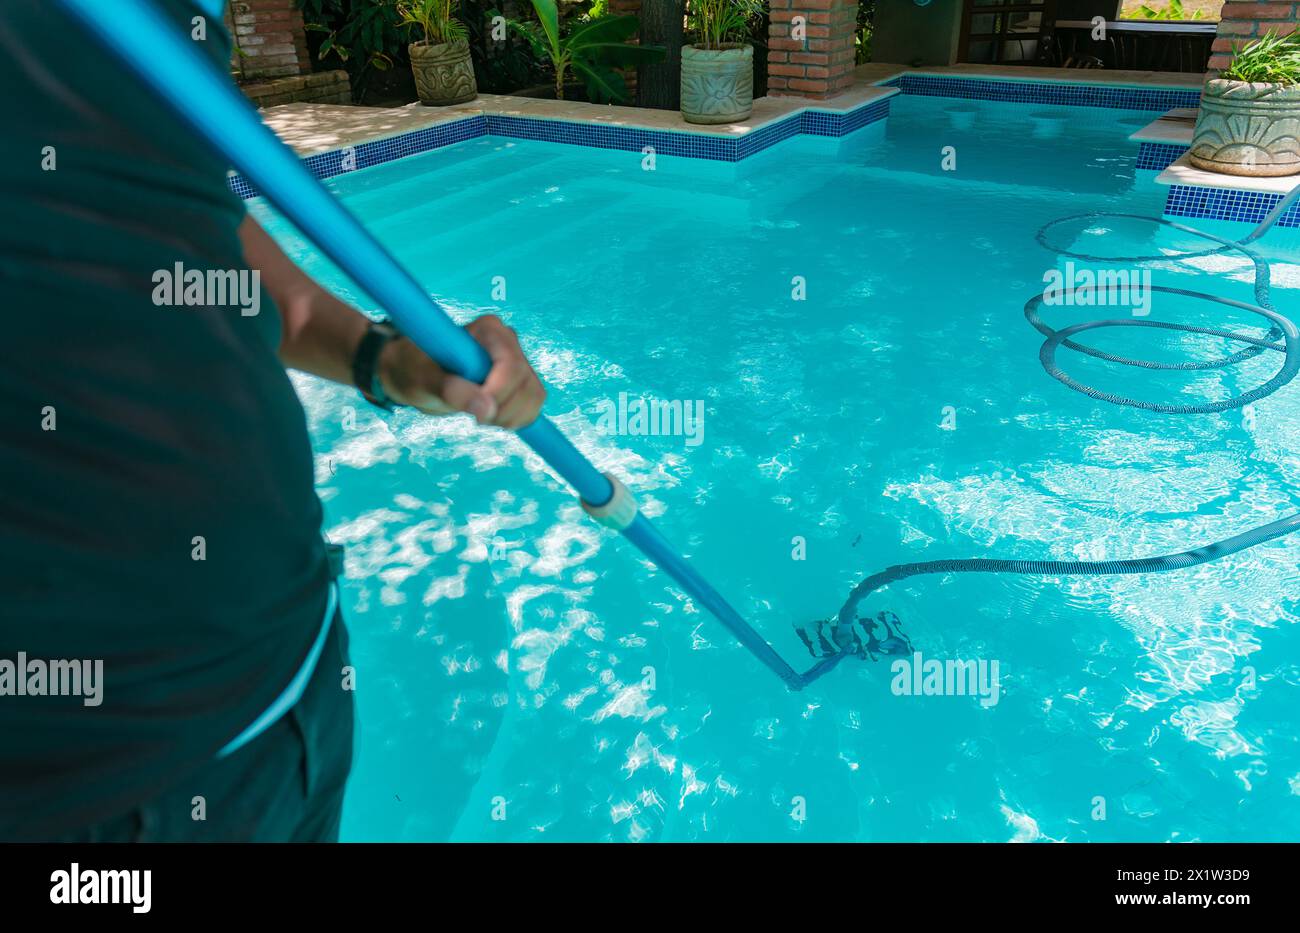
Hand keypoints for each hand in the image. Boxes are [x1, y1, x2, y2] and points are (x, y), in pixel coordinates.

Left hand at [378, 315, 546, 429]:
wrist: (418, 374)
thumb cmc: (415, 369)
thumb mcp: (425, 379)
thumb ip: (453, 391)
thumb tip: (486, 410)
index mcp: (488, 330)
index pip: (511, 364)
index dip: (499, 394)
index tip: (475, 417)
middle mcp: (508, 342)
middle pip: (526, 384)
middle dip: (501, 410)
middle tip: (471, 418)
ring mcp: (518, 361)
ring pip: (534, 397)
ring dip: (509, 417)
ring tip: (478, 415)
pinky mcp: (521, 381)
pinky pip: (533, 407)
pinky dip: (515, 420)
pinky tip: (490, 416)